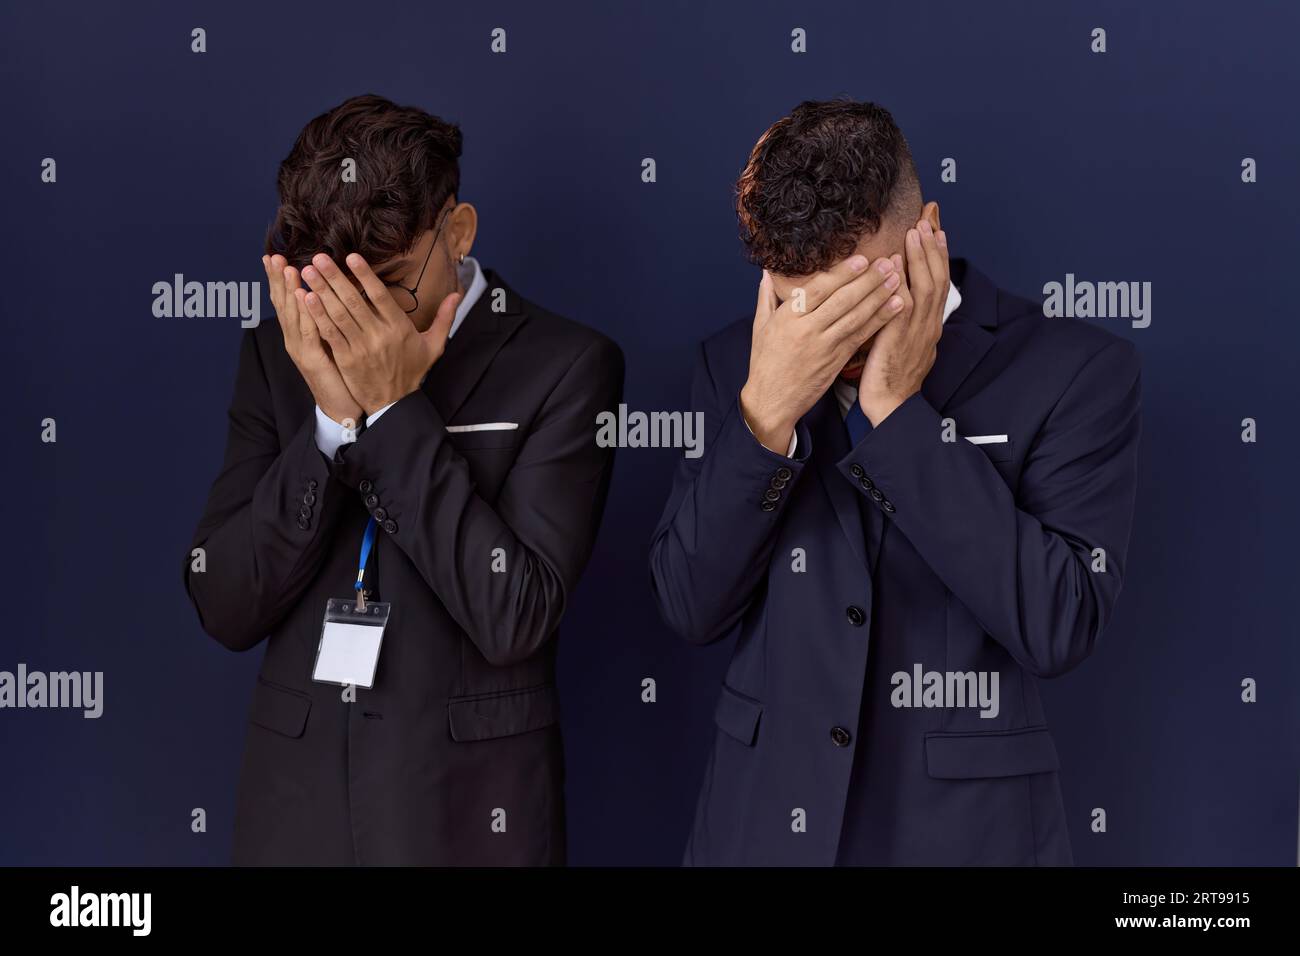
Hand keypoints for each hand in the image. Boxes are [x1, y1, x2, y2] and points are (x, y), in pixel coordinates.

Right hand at [264, 254, 363, 426]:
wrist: (340, 408)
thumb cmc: (339, 375)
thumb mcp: (331, 343)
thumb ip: (325, 322)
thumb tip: (326, 297)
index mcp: (298, 335)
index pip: (285, 302)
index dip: (278, 280)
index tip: (274, 258)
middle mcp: (294, 340)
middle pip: (282, 304)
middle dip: (277, 279)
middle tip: (272, 255)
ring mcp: (301, 350)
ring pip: (292, 314)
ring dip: (288, 289)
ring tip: (286, 267)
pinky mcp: (313, 359)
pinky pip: (309, 331)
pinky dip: (305, 312)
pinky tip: (302, 295)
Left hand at [298, 252, 460, 416]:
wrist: (394, 403)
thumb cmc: (413, 371)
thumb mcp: (434, 345)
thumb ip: (444, 318)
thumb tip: (457, 294)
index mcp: (399, 328)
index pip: (380, 296)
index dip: (365, 275)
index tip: (351, 257)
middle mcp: (379, 336)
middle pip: (354, 302)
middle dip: (335, 278)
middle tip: (319, 257)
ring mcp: (360, 348)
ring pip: (338, 315)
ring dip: (321, 291)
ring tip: (308, 272)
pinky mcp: (346, 359)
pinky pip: (329, 333)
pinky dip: (317, 315)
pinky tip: (306, 298)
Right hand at [740, 255, 905, 452]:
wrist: (771, 402)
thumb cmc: (765, 364)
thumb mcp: (760, 328)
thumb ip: (766, 298)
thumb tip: (767, 272)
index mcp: (787, 318)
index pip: (819, 289)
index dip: (842, 273)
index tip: (862, 259)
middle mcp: (806, 330)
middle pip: (842, 300)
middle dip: (867, 280)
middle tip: (887, 262)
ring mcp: (824, 346)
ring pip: (856, 316)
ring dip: (879, 296)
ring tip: (896, 278)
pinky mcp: (836, 361)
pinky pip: (861, 336)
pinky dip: (880, 320)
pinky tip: (896, 307)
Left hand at [857, 220, 949, 424]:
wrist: (891, 406)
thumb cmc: (892, 377)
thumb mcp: (904, 342)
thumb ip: (904, 318)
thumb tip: (898, 295)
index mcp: (929, 324)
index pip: (938, 280)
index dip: (938, 253)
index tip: (936, 228)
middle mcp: (928, 324)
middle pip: (938, 276)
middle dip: (934, 244)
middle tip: (930, 218)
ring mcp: (917, 330)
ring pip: (926, 286)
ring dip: (922, 256)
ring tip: (917, 231)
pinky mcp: (899, 337)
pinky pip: (903, 304)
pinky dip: (901, 281)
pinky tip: (895, 263)